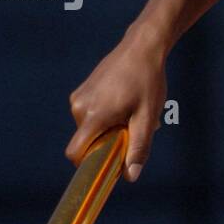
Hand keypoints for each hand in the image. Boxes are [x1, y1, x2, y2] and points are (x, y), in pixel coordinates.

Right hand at [65, 33, 167, 181]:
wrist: (142, 47)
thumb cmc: (148, 82)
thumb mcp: (147, 118)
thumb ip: (138, 148)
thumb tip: (130, 176)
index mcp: (93, 116)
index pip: (75, 152)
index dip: (88, 164)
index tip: (108, 164)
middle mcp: (79, 107)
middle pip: (88, 142)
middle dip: (109, 142)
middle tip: (133, 126)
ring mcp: (78, 97)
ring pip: (91, 129)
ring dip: (110, 128)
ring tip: (131, 111)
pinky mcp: (82, 90)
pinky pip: (91, 115)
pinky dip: (107, 117)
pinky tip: (125, 102)